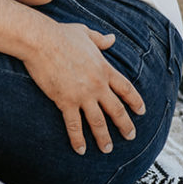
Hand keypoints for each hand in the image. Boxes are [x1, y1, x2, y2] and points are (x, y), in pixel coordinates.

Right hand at [23, 21, 145, 154]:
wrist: (41, 41)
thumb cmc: (60, 34)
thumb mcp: (85, 33)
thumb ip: (100, 39)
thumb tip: (112, 38)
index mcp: (104, 69)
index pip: (126, 89)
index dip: (135, 101)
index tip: (141, 111)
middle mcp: (98, 85)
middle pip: (116, 109)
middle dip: (125, 125)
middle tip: (130, 136)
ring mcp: (82, 95)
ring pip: (98, 121)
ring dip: (104, 137)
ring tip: (107, 149)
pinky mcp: (66, 101)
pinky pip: (74, 125)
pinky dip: (78, 139)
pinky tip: (81, 150)